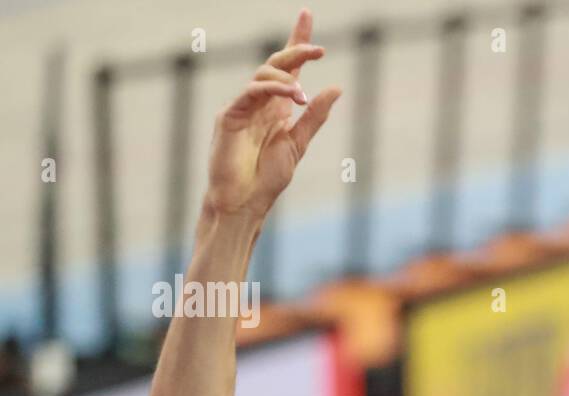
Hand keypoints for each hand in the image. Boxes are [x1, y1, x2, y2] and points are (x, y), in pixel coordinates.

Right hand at [204, 8, 340, 219]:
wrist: (245, 202)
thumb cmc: (267, 178)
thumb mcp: (298, 143)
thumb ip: (315, 116)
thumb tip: (335, 88)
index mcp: (277, 108)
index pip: (288, 67)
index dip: (297, 42)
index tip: (307, 14)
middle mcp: (260, 102)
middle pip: (276, 63)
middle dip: (295, 50)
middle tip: (318, 49)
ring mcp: (243, 107)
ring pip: (263, 75)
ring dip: (286, 79)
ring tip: (303, 96)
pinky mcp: (230, 116)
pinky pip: (251, 92)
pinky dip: (271, 90)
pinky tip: (290, 94)